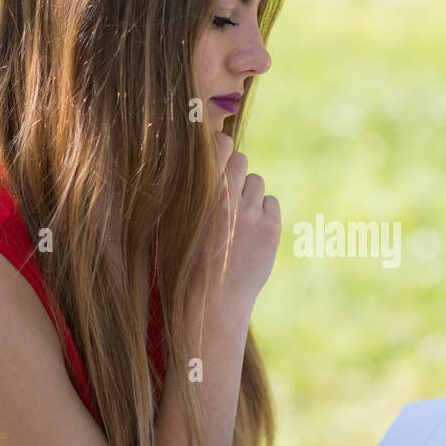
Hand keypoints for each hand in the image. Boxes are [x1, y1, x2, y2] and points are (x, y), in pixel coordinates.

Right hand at [192, 129, 279, 318]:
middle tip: (227, 193)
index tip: (218, 154)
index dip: (220, 147)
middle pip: (241, 160)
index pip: (221, 145)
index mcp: (201, 193)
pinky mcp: (270, 228)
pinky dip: (263, 212)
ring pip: (257, 182)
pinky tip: (250, 231)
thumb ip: (187, 191)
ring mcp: (251, 214)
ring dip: (249, 194)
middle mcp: (228, 199)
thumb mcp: (175, 222)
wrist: (211, 300)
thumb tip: (197, 160)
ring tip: (236, 218)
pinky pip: (271, 203)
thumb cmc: (186, 261)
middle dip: (235, 172)